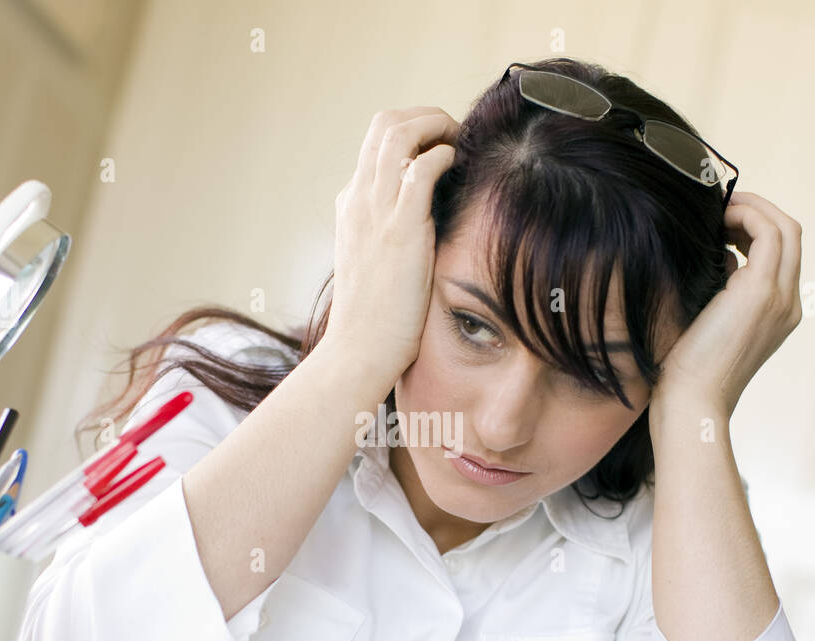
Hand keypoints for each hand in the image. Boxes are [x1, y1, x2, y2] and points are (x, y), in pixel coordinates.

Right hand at [323, 107, 458, 382]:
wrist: (360, 351)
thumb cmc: (378, 319)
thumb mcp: (379, 264)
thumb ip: (396, 234)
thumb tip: (436, 223)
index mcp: (352, 205)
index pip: (377, 142)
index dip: (415, 132)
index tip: (446, 145)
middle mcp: (358, 198)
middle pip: (385, 123)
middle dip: (426, 116)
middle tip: (458, 135)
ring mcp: (374, 210)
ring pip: (398, 133)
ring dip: (437, 126)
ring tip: (462, 144)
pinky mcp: (398, 228)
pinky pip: (419, 167)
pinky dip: (444, 155)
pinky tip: (461, 170)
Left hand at [652, 191, 803, 418]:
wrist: (692, 402)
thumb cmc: (687, 372)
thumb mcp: (710, 322)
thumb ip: (722, 287)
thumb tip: (717, 253)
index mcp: (778, 313)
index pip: (781, 254)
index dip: (755, 228)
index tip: (722, 221)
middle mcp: (788, 304)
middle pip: (790, 234)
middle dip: (757, 211)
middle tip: (721, 205)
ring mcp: (781, 298)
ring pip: (785, 228)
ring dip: (752, 209)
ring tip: (718, 209)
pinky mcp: (761, 292)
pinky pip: (767, 233)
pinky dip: (746, 215)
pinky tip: (717, 219)